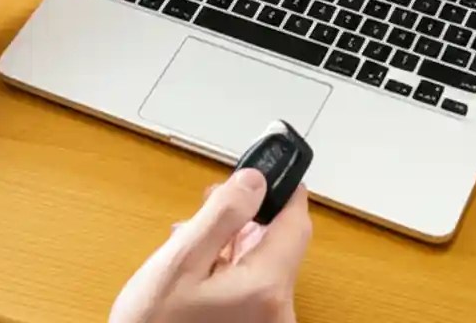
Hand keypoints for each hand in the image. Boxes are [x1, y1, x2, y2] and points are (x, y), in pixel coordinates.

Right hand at [110, 169, 311, 322]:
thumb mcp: (179, 262)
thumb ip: (221, 216)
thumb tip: (255, 180)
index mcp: (266, 287)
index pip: (296, 223)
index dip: (283, 191)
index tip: (268, 167)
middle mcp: (278, 309)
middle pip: (277, 242)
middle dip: (246, 216)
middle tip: (211, 201)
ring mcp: (267, 321)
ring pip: (262, 262)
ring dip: (234, 241)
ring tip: (193, 235)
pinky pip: (253, 284)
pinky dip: (230, 266)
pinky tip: (199, 264)